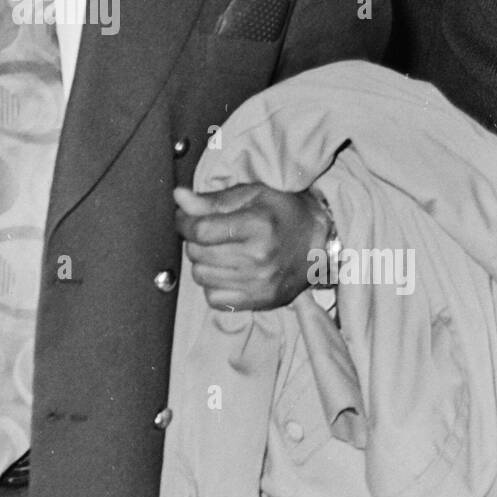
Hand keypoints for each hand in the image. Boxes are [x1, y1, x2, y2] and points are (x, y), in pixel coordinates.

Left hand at [174, 182, 328, 312]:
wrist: (318, 241)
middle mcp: (259, 257)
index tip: (187, 218)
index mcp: (257, 226)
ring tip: (219, 251)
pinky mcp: (261, 301)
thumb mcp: (251, 195)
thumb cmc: (282, 212)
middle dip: (195, 241)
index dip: (185, 222)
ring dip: (203, 262)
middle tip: (207, 233)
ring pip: (202, 276)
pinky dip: (214, 285)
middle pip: (198, 253)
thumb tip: (179, 197)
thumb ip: (212, 200)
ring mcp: (260, 283)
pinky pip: (214, 298)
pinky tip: (227, 271)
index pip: (201, 230)